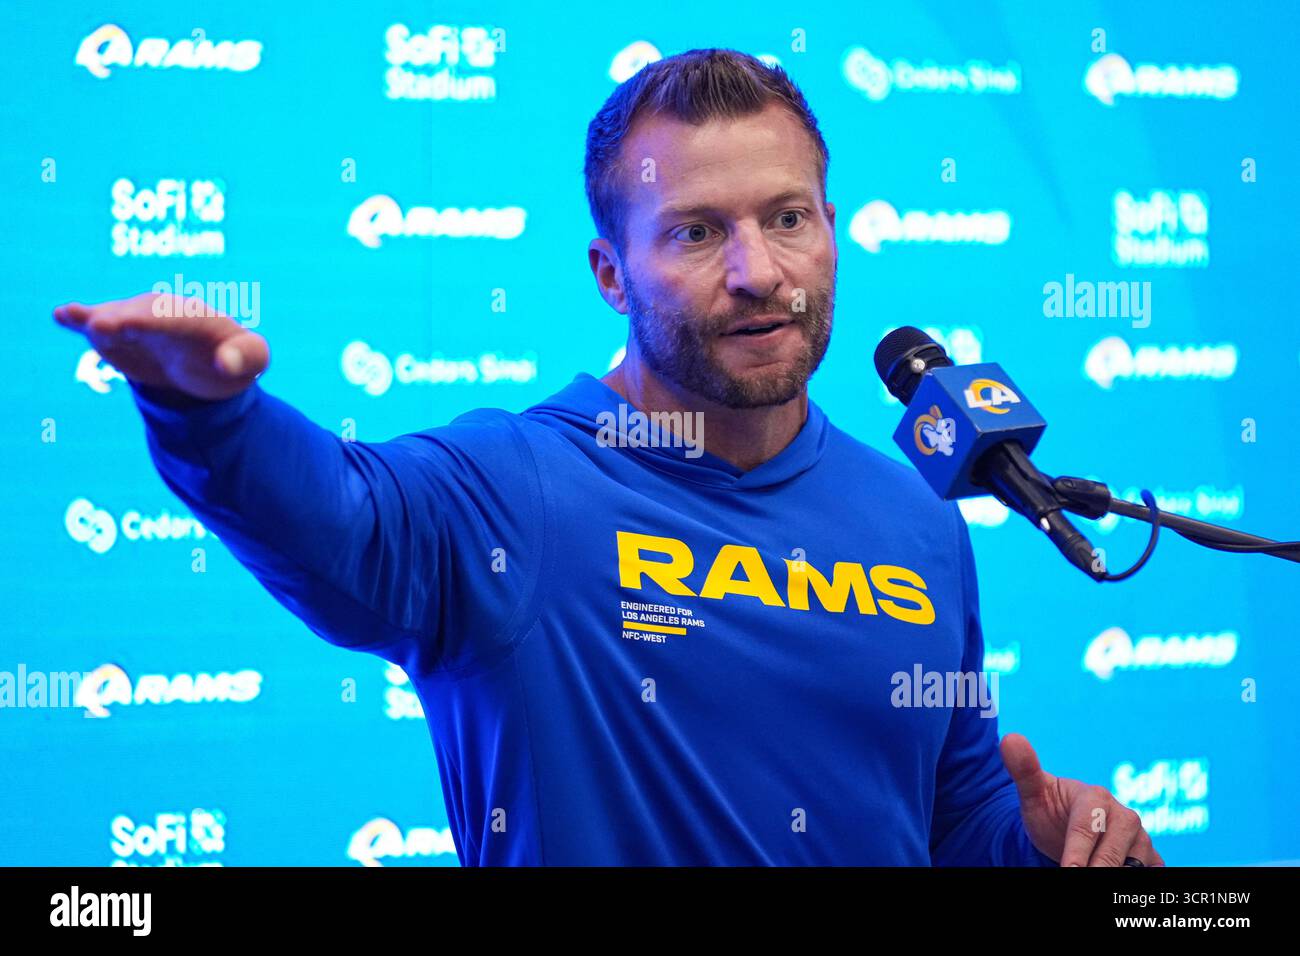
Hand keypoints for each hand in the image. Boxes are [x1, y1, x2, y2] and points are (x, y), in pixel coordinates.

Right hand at [53, 292, 268, 400]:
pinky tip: (61, 316)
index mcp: (196, 317)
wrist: (211, 364)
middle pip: (139, 315)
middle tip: (99, 326)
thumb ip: (247, 358)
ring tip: (71, 317)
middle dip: (121, 319)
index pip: (174, 319)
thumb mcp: (252, 359)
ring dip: (96, 320)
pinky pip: (99, 325)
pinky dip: (81, 320)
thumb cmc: (235, 357)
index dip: (154, 321)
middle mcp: (162, 312)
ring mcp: (138, 321)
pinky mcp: (119, 333)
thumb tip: (227, 364)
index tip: (134, 323)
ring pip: (115, 318)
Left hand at [1000, 732, 1163, 866]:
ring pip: (1137, 864)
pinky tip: (1119, 880)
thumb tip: (1010, 738)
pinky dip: (1139, 877)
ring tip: (1094, 878)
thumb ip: (1023, 769)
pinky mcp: (1150, 857)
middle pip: (1114, 851)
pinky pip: (1153, 870)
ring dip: (1119, 873)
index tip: (1067, 871)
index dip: (1076, 852)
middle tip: (1077, 880)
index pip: (1087, 828)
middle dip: (1097, 868)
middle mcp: (1124, 816)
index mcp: (1096, 797)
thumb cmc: (1050, 809)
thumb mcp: (1034, 793)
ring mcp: (1140, 838)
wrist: (1067, 825)